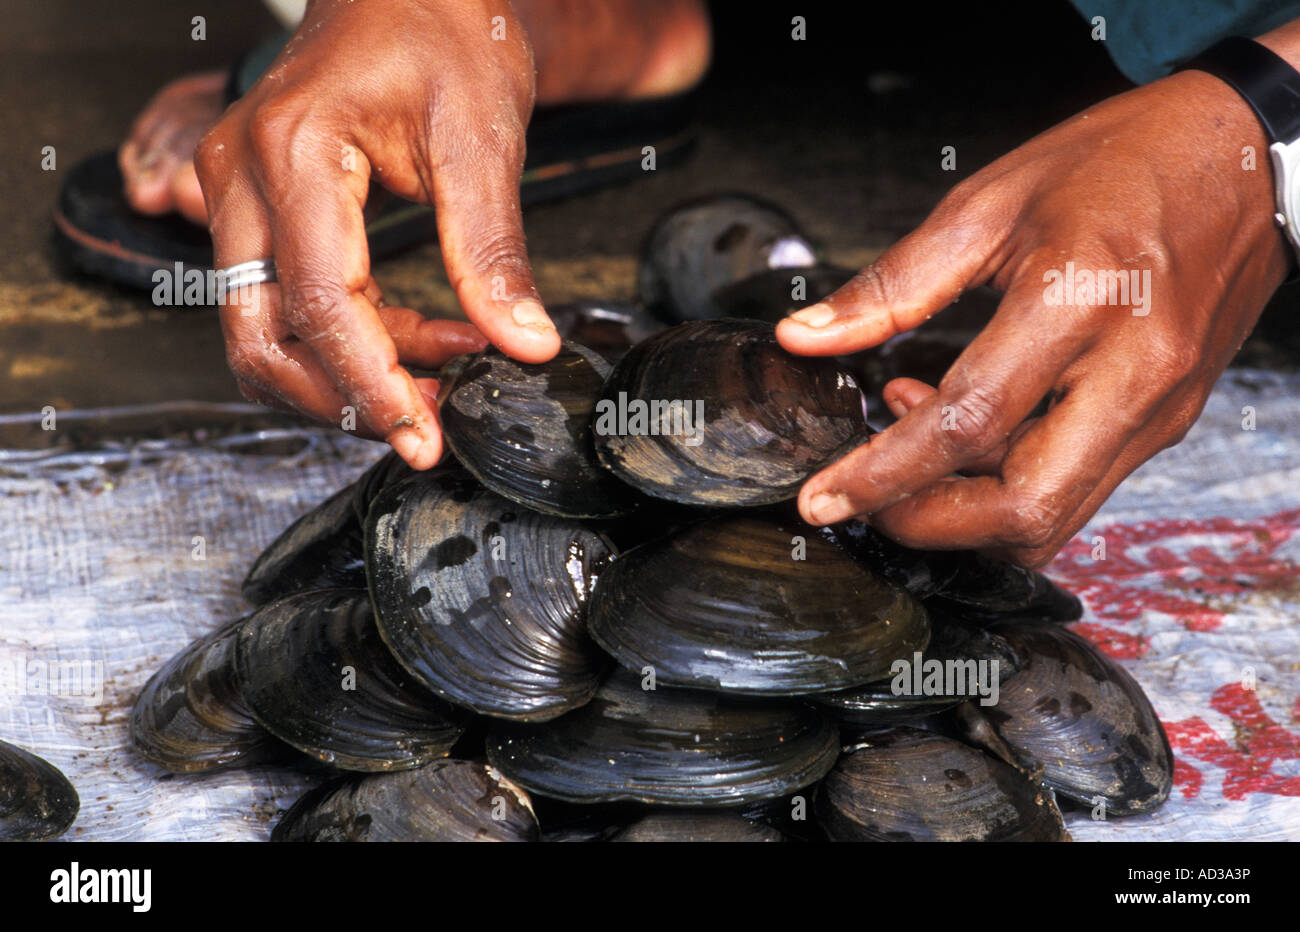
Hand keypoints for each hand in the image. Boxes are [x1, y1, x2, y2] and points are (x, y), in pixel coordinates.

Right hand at [194, 0, 558, 468]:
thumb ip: (492, 248)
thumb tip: (523, 341)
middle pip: (262, 335)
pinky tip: (428, 337)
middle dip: (343, 398)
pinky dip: (352, 336)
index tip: (425, 435)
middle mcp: (243, 175)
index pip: (321, 302)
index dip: (373, 382)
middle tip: (425, 429)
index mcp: (294, 153)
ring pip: (265, 329)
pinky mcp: (258, 206)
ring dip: (346, 375)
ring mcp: (239, 191)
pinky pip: (287, 300)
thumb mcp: (481, 137)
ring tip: (441, 380)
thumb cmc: (442, 28)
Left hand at [777, 67, 1288, 566]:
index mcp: (1080, 300)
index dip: (881, 474)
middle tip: (864, 499)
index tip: (821, 499)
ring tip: (911, 451)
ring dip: (968, 513)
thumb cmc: (1124, 162)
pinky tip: (970, 431)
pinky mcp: (1169, 420)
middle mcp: (1132, 371)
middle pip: (1022, 508)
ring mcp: (1160, 407)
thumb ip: (892, 285)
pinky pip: (1079, 487)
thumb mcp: (989, 204)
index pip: (966, 424)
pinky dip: (1010, 484)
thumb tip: (805, 338)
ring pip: (1055, 517)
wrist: (1251, 153)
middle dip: (928, 525)